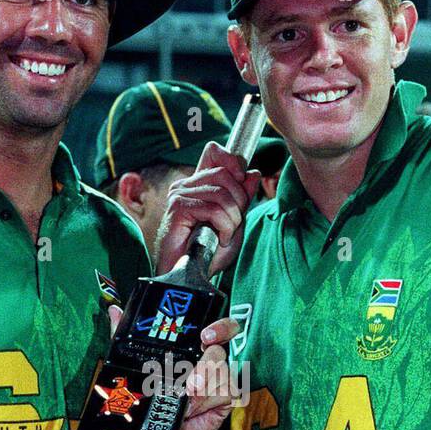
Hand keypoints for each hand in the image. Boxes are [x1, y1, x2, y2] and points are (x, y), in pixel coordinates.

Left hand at [107, 308, 242, 429]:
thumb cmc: (151, 395)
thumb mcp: (135, 364)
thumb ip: (125, 336)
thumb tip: (115, 311)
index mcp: (194, 346)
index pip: (218, 328)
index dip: (220, 327)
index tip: (205, 335)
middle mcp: (210, 358)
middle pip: (220, 350)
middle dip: (207, 364)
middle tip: (191, 383)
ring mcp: (220, 377)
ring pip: (221, 374)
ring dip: (200, 391)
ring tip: (183, 402)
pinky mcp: (227, 397)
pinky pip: (225, 393)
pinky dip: (207, 402)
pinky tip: (194, 409)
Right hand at [154, 140, 260, 275]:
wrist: (187, 276)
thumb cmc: (205, 253)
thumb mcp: (232, 222)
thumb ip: (242, 198)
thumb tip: (253, 173)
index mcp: (197, 184)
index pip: (214, 153)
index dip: (233, 161)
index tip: (242, 181)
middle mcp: (185, 185)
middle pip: (226, 174)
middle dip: (239, 201)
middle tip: (232, 225)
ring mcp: (179, 195)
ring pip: (222, 193)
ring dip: (232, 219)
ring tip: (223, 235)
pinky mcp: (178, 208)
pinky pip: (214, 210)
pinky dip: (224, 227)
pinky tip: (218, 239)